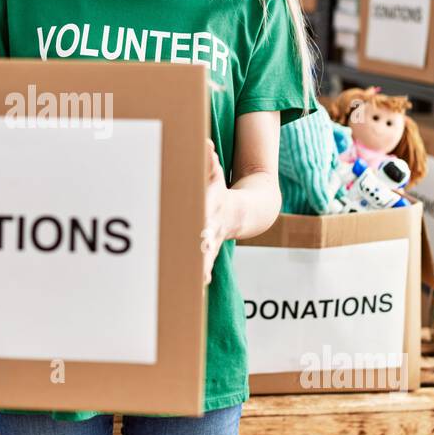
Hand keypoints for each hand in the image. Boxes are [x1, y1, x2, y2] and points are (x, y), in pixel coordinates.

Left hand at [201, 139, 228, 285]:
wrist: (238, 214)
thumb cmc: (217, 192)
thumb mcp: (214, 175)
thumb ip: (207, 160)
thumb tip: (204, 143)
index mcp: (212, 210)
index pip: (207, 217)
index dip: (204, 225)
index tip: (201, 233)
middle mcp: (211, 230)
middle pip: (207, 243)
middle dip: (203, 255)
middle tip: (199, 268)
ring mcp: (209, 244)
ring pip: (205, 260)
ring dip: (201, 272)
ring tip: (197, 286)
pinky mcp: (205, 253)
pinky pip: (202, 267)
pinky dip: (199, 278)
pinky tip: (195, 292)